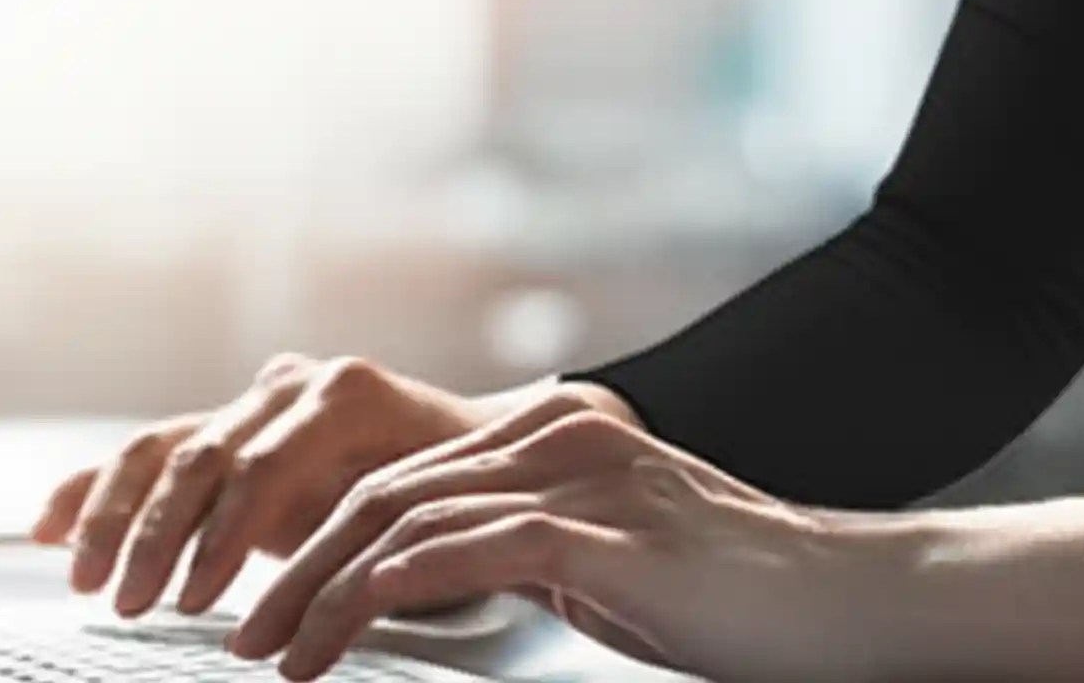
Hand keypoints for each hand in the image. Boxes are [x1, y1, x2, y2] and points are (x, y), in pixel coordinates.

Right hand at [32, 354, 502, 615]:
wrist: (467, 445)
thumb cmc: (456, 485)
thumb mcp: (429, 507)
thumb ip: (376, 535)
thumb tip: (336, 600)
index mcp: (344, 394)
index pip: (264, 464)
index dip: (223, 535)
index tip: (197, 600)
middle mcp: (292, 385)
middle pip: (203, 454)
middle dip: (159, 537)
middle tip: (131, 603)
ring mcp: (255, 402)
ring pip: (163, 448)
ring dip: (114, 517)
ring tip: (84, 580)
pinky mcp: (230, 429)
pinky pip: (153, 450)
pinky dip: (97, 487)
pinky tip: (49, 526)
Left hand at [227, 392, 850, 681]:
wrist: (839, 601)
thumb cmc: (724, 595)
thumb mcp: (602, 559)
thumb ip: (524, 546)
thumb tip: (432, 576)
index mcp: (553, 431)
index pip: (408, 477)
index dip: (328, 537)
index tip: (276, 598)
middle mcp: (558, 435)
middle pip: (388, 491)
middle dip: (302, 565)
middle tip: (244, 630)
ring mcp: (580, 476)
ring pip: (411, 522)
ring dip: (325, 592)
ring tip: (273, 653)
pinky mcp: (602, 532)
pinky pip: (469, 551)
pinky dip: (390, 590)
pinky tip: (344, 629)